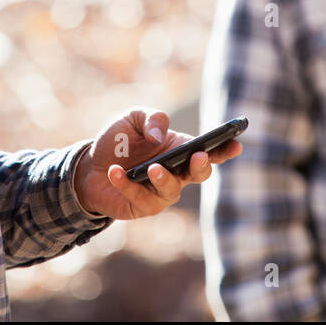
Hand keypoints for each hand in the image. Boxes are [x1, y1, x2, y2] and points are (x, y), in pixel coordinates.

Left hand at [72, 109, 243, 219]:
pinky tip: (114, 172)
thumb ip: (151, 118)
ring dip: (164, 179)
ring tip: (152, 168)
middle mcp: (177, 173)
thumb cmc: (118, 141)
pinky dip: (127, 184)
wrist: (89, 166)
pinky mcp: (142, 207)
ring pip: (172, 191)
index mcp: (181, 150)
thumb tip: (158, 136)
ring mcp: (161, 192)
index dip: (225, 149)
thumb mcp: (133, 118)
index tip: (237, 144)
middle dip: (202, 166)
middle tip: (198, 156)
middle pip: (200, 174)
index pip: (210, 151)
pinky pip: (140, 198)